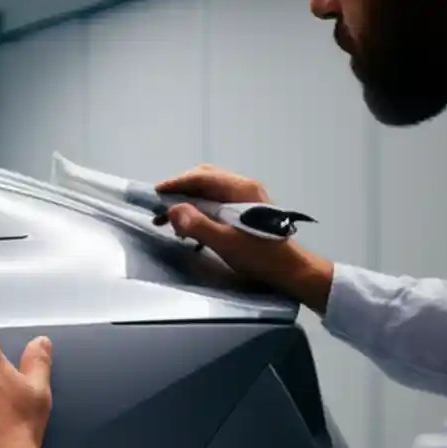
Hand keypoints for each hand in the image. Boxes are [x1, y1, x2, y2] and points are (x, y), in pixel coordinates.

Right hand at [155, 165, 333, 312]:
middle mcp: (243, 187)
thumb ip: (198, 225)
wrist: (291, 270)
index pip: (201, 177)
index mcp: (240, 190)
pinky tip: (190, 226)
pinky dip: (199, 209)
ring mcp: (245, 198)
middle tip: (160, 207)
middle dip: (180, 191)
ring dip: (188, 202)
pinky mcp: (245, 210)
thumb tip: (172, 210)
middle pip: (204, 179)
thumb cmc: (260, 256)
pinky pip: (216, 202)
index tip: (155, 193)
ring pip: (209, 191)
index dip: (176, 183)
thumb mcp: (226, 243)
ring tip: (170, 219)